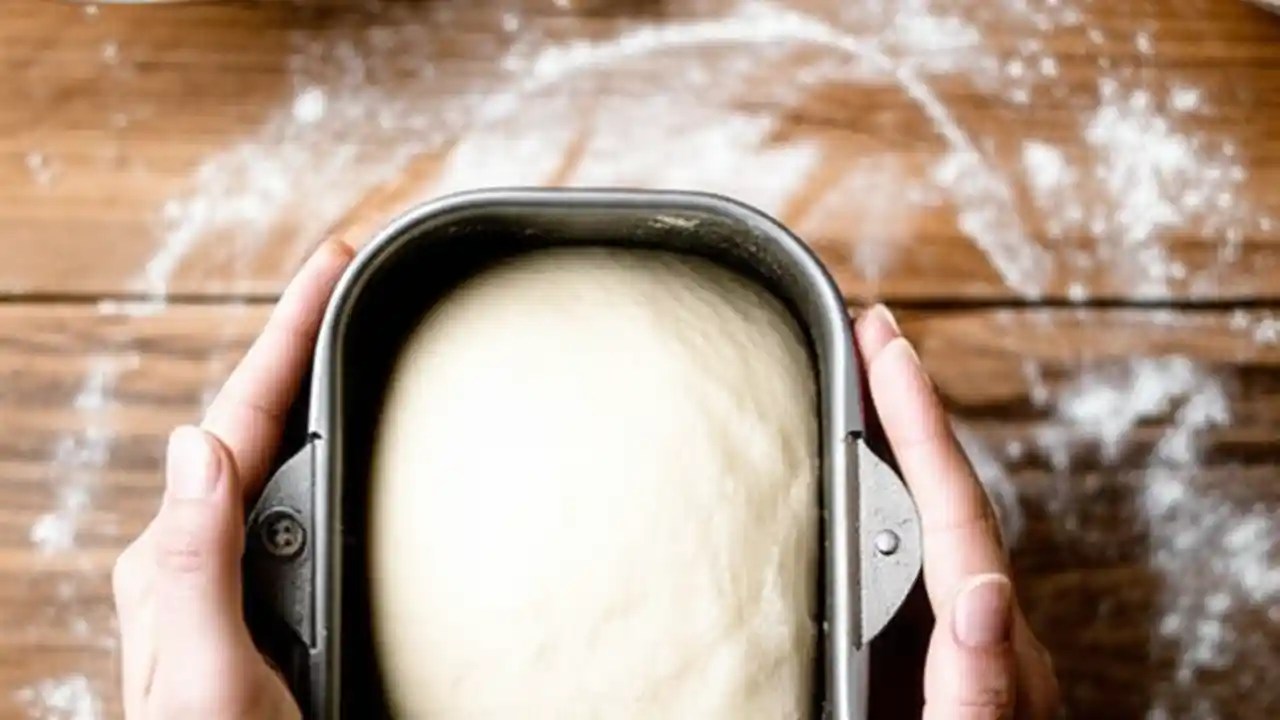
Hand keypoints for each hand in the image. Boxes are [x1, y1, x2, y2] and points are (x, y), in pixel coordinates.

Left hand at [112, 240, 353, 718]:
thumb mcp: (204, 673)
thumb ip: (194, 566)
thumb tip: (195, 443)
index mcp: (175, 561)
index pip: (239, 421)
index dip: (286, 333)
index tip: (333, 261)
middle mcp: (195, 557)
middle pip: (256, 422)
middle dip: (300, 343)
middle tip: (350, 277)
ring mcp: (228, 579)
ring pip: (276, 460)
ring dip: (313, 390)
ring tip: (351, 335)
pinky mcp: (262, 603)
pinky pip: (293, 503)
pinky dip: (323, 451)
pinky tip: (346, 443)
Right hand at [856, 305, 1059, 719]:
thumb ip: (984, 684)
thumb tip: (987, 589)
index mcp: (992, 639)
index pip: (956, 509)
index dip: (920, 423)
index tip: (888, 348)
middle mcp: (979, 625)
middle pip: (946, 493)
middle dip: (910, 405)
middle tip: (869, 328)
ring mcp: (952, 637)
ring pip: (924, 521)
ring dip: (894, 443)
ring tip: (859, 379)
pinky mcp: (921, 656)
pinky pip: (902, 561)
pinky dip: (877, 505)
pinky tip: (842, 492)